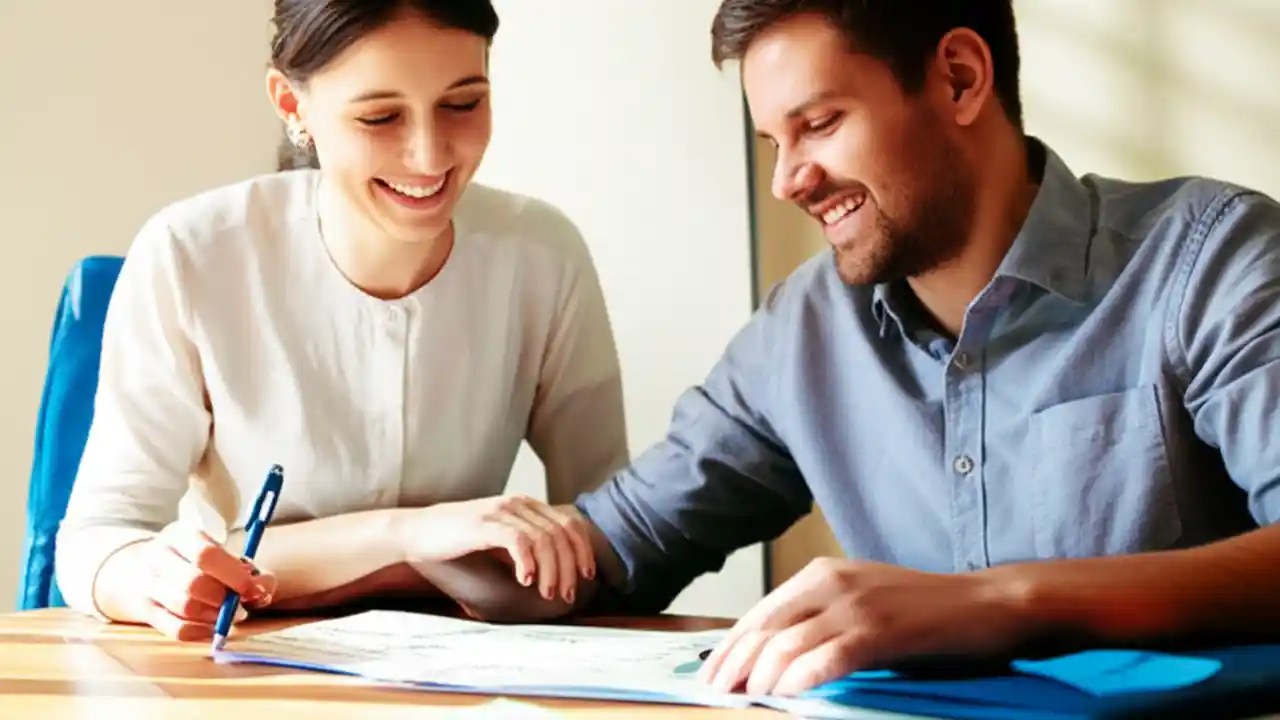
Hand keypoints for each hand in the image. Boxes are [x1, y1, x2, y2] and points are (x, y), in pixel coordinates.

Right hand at [129, 524, 276, 640]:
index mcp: (181, 535)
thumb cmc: (188, 558)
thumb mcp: (211, 549)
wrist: (135, 567)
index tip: (255, 590)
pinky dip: (201, 631)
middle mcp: (159, 558)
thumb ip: (243, 567)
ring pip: (185, 608)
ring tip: (230, 615)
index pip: (206, 555)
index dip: (235, 576)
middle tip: (242, 606)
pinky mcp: (145, 612)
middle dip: (225, 599)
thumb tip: (265, 588)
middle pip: (193, 584)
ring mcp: (148, 586)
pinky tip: (213, 626)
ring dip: (216, 616)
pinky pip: (176, 629)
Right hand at [401, 496, 595, 603]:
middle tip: (567, 593)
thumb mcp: (499, 537)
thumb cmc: (457, 539)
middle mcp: (518, 504)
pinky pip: (518, 540)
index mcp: (525, 505)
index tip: (586, 575)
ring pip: (544, 539)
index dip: (583, 550)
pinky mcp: (484, 524)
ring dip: (552, 570)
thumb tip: (554, 569)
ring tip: (547, 592)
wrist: (417, 531)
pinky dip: (527, 562)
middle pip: (561, 533)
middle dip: (570, 566)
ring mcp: (501, 512)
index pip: (569, 523)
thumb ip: (525, 543)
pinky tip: (525, 580)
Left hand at [698, 558, 1029, 695]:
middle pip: (764, 628)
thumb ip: (817, 620)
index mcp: (820, 574)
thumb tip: (770, 654)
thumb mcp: (857, 604)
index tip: (710, 673)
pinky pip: (827, 657)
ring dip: (761, 676)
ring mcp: (855, 605)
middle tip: (716, 692)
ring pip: (787, 644)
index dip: (730, 646)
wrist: (982, 603)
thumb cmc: (920, 610)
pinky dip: (800, 679)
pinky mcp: (879, 629)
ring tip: (749, 698)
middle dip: (734, 663)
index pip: (760, 613)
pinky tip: (786, 695)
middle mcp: (830, 582)